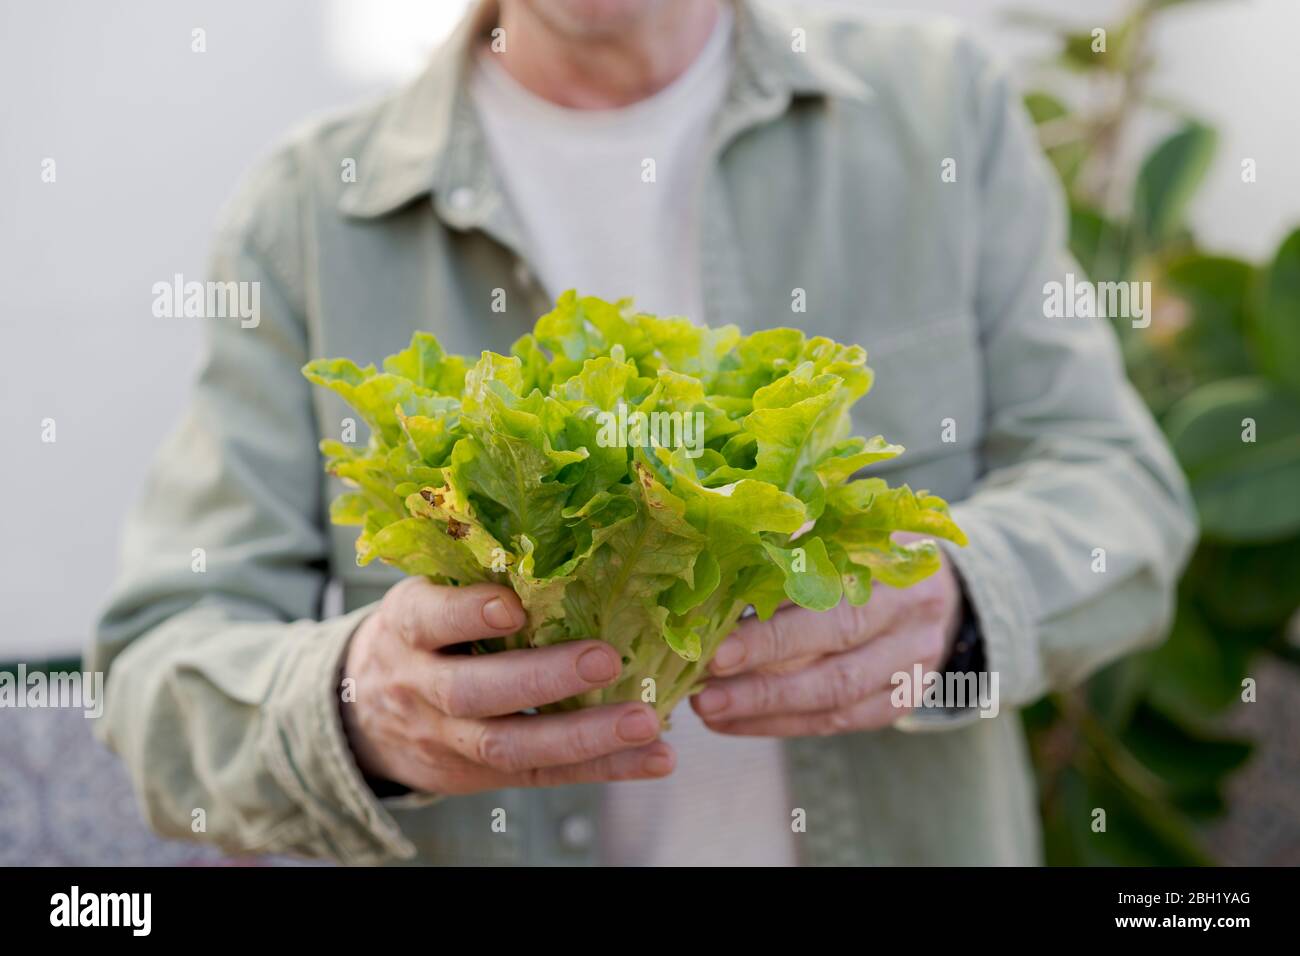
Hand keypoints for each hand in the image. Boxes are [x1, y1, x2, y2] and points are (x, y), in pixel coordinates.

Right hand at [340, 577, 674, 794]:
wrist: (360, 720)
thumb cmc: (420, 636)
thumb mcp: (423, 598)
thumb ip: (470, 576)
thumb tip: (561, 526)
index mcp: (406, 629)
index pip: (427, 619)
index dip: (467, 613)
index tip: (513, 605)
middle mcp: (421, 687)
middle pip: (471, 691)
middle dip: (541, 680)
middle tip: (606, 659)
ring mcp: (449, 740)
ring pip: (510, 746)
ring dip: (584, 737)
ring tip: (645, 721)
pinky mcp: (480, 777)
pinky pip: (544, 776)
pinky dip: (603, 769)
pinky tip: (655, 759)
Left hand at [690, 539, 962, 736]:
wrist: (938, 592)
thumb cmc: (863, 555)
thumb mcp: (837, 536)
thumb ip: (788, 548)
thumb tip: (716, 560)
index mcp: (889, 560)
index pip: (828, 589)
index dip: (773, 615)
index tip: (718, 640)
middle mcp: (908, 613)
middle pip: (836, 642)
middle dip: (765, 665)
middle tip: (705, 682)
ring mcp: (911, 662)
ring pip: (838, 692)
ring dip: (766, 705)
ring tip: (709, 707)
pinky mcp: (900, 701)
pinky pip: (838, 722)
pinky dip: (782, 725)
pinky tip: (734, 723)